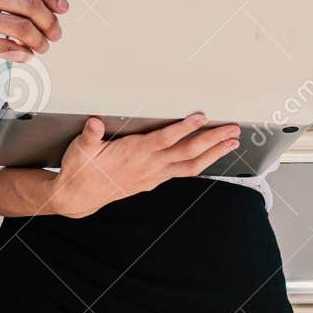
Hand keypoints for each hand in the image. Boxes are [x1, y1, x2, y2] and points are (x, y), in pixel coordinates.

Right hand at [48, 114, 242, 218]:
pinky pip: (183, 172)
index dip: (184, 128)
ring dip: (214, 154)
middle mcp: (149, 165)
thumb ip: (90, 136)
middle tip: (233, 130)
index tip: (201, 117)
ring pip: (191, 165)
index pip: (165, 139)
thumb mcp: (81, 149)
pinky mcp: (153, 181)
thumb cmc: (81, 169)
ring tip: (232, 143)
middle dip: (213, 140)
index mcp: (135, 153)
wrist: (79, 196)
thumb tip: (95, 123)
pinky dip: (200, 164)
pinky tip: (209, 158)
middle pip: (188, 152)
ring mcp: (154, 175)